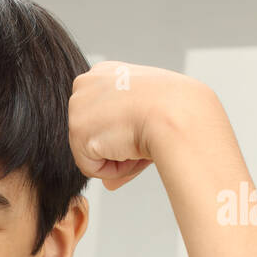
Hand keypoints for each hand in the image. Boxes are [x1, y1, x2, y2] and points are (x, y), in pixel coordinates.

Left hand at [68, 61, 208, 190]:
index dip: (124, 128)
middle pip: (93, 134)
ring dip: (118, 157)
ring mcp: (77, 107)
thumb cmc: (175, 110)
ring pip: (93, 153)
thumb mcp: (146, 118)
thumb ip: (122, 143)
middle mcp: (85, 84)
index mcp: (104, 73)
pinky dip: (114, 169)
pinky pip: (93, 168)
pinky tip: (131, 149)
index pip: (101, 115)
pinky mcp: (78, 132)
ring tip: (139, 139)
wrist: (178, 113)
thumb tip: (108, 184)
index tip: (144, 121)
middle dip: (118, 144)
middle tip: (144, 133)